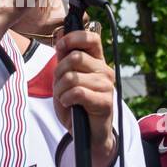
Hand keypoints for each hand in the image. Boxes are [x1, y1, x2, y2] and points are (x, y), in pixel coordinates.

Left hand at [52, 28, 116, 166]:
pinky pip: (77, 92)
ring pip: (72, 77)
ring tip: (64, 98)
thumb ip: (64, 57)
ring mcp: (107, 86)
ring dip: (60, 90)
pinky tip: (70, 104)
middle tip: (60, 86)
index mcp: (97, 61)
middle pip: (75, 58)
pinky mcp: (105, 102)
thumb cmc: (76, 104)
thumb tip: (61, 33)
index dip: (73, 38)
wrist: (87, 134)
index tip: (60, 47)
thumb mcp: (65, 78)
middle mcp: (105, 70)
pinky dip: (66, 99)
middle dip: (59, 72)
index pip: (91, 38)